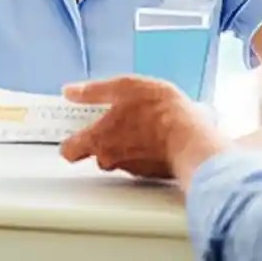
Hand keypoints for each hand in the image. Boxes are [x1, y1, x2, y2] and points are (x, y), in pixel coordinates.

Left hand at [60, 76, 226, 184]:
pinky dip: (145, 150)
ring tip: (142, 124)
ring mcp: (131, 169)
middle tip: (117, 121)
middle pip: (96, 153)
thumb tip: (70, 91)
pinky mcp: (151, 173)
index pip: (69, 151)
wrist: (191, 139)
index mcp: (99, 139)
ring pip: (120, 157)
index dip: (70, 141)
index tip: (75, 129)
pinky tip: (157, 135)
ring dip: (127, 144)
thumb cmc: (158, 112)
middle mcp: (111, 159)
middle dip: (104, 139)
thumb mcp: (125, 87)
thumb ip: (94, 91)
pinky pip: (141, 161)